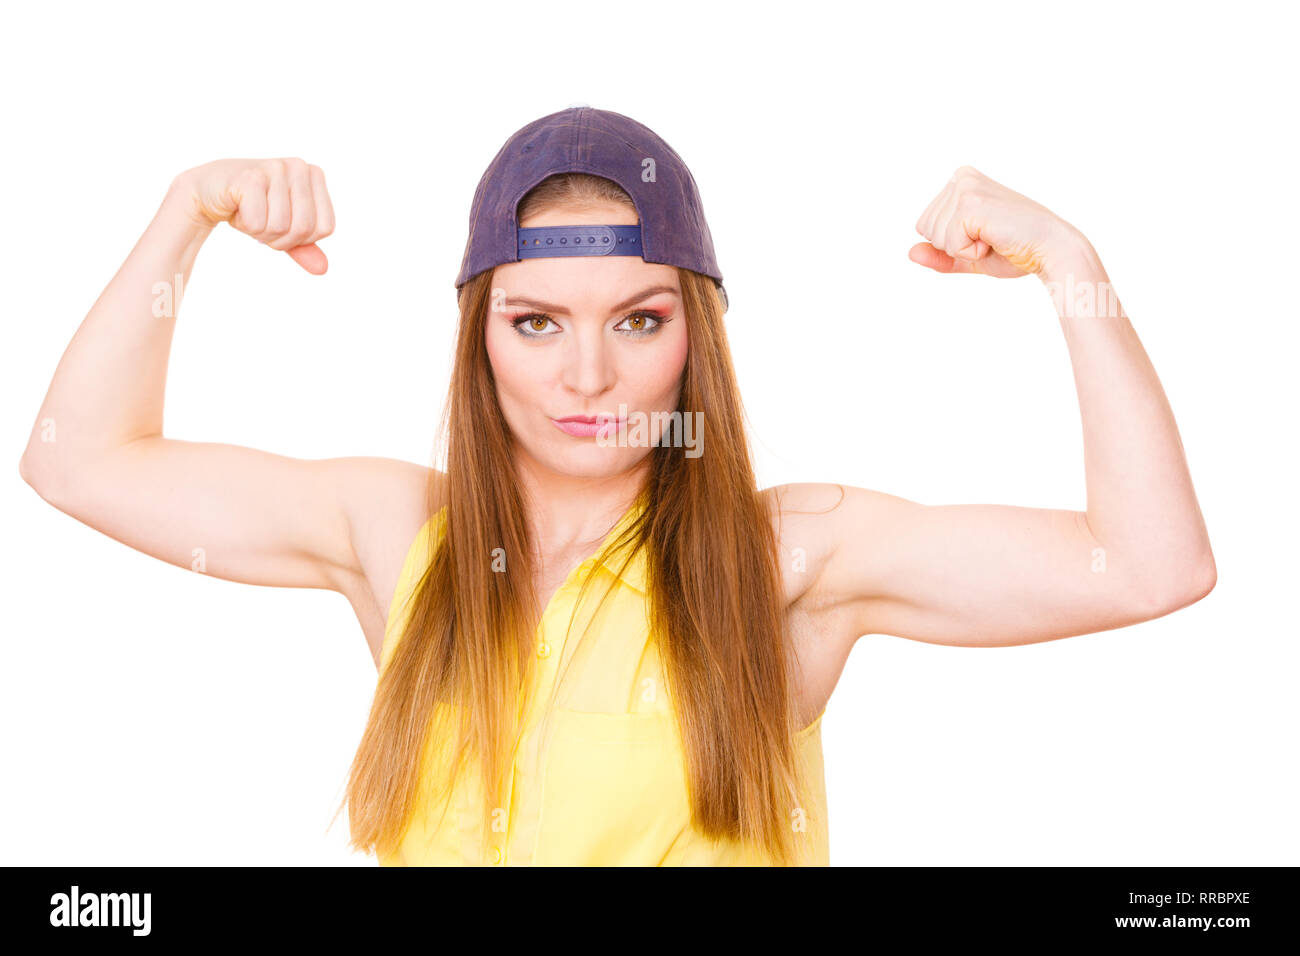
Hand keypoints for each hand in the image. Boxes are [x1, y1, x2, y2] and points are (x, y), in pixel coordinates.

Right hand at [169, 158, 334, 274]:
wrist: (208, 190)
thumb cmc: (251, 206)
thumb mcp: (283, 228)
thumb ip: (304, 247)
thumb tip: (323, 270)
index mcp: (314, 175)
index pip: (325, 228)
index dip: (301, 239)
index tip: (281, 225)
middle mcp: (298, 166)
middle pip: (304, 229)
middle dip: (280, 238)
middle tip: (262, 222)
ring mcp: (275, 168)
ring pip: (280, 227)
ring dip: (260, 232)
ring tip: (248, 212)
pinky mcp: (251, 177)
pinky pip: (257, 223)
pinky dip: (245, 225)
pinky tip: (236, 207)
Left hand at [909, 166, 1085, 281]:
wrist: (1050, 250)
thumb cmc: (1015, 250)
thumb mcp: (969, 255)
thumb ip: (940, 255)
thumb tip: (910, 252)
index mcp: (959, 182)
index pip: (925, 225)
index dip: (952, 242)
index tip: (984, 235)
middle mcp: (960, 177)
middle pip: (925, 229)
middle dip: (955, 245)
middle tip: (990, 237)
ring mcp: (965, 187)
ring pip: (934, 236)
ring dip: (964, 248)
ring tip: (994, 237)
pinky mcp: (970, 202)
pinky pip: (949, 243)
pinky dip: (971, 252)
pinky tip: (995, 239)